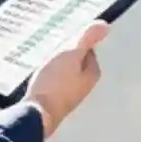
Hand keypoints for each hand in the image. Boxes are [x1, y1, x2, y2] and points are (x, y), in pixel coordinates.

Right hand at [23, 21, 109, 137]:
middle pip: (77, 64)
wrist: (35, 115)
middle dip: (68, 56)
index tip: (68, 38)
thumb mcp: (71, 55)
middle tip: (55, 48)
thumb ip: (86, 39)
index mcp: (91, 75)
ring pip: (65, 75)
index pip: (90, 52)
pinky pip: (53, 86)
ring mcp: (68, 97)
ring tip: (45, 61)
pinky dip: (47, 79)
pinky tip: (38, 77)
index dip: (79, 43)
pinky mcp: (52, 103)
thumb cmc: (54, 85)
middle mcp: (83, 88)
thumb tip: (105, 26)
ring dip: (56, 68)